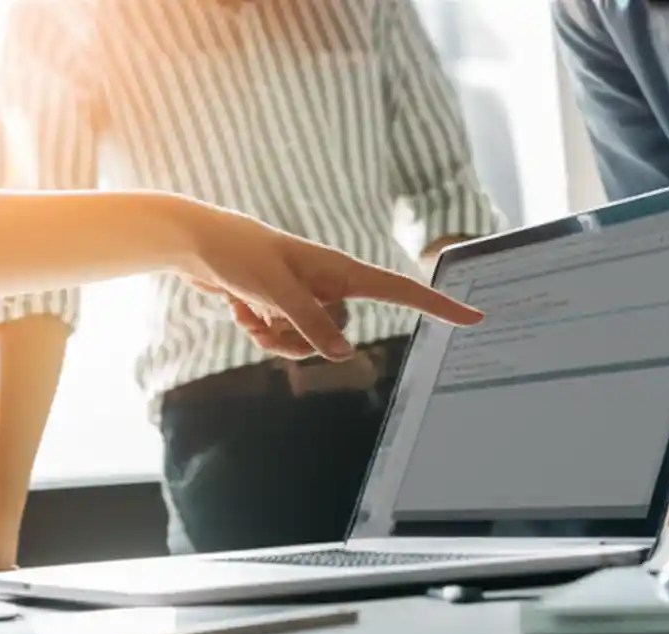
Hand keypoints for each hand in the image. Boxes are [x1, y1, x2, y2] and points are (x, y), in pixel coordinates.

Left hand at [176, 203, 482, 359]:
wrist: (195, 241)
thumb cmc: (239, 254)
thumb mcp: (277, 292)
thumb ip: (312, 324)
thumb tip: (343, 356)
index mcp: (339, 270)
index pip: (399, 290)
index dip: (436, 305)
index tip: (473, 317)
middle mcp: (326, 284)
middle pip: (337, 334)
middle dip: (298, 337)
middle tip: (266, 310)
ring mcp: (304, 297)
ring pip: (305, 343)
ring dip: (272, 336)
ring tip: (246, 307)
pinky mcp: (281, 306)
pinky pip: (282, 339)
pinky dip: (259, 329)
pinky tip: (238, 307)